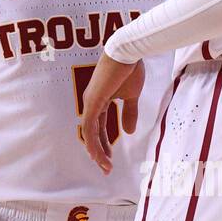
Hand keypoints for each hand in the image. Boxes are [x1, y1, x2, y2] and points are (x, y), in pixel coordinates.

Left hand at [79, 56, 144, 173]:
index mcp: (99, 101)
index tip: (110, 159)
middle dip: (99, 152)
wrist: (128, 52)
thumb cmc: (130, 69)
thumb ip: (129, 112)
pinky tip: (99, 154)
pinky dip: (94, 142)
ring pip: (89, 133)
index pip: (99, 128)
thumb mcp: (131, 96)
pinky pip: (91, 127)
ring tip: (105, 166)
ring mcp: (90, 102)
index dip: (104, 144)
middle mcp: (91, 102)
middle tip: (106, 168)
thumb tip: (129, 132)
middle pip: (92, 133)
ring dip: (96, 151)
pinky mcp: (93, 101)